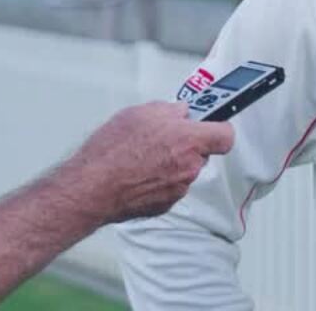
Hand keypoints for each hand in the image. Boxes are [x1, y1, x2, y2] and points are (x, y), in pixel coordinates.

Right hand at [57, 102, 233, 223]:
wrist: (90, 188)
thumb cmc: (111, 152)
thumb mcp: (141, 113)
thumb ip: (170, 110)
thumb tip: (180, 112)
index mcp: (189, 140)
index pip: (226, 135)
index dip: (218, 128)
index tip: (211, 125)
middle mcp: (190, 166)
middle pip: (202, 153)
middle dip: (188, 146)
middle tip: (164, 140)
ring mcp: (179, 188)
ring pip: (185, 171)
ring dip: (172, 164)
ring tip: (143, 158)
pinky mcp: (165, 204)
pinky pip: (170, 187)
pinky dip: (159, 181)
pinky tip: (138, 174)